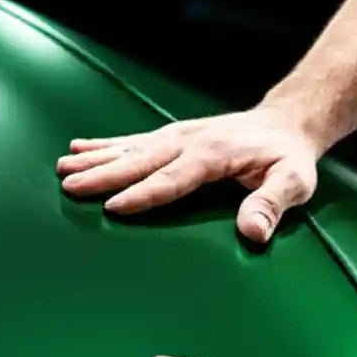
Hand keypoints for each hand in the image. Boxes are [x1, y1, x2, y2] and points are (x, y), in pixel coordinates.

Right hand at [56, 106, 326, 242]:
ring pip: (129, 148)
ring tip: (62, 168)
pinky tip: (78, 148)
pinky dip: (103, 144)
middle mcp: (189, 141)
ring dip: (95, 158)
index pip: (173, 178)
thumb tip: (252, 233)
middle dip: (104, 174)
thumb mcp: (294, 182)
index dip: (144, 194)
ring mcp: (177, 135)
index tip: (114, 206)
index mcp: (214, 155)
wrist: (287, 123)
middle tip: (70, 186)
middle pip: (140, 160)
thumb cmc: (289, 158)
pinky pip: (132, 140)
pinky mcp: (172, 135)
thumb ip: (272, 205)